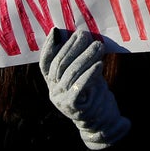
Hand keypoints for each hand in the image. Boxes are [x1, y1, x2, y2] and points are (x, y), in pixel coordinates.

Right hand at [39, 28, 129, 149]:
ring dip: (85, 57)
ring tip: (98, 47)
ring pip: (70, 74)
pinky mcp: (72, 106)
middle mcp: (54, 90)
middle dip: (73, 47)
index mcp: (53, 81)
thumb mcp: (85, 73)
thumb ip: (80, 59)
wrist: (103, 120)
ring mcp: (61, 99)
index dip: (49, 46)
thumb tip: (80, 35)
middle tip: (86, 35)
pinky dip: (89, 74)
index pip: (46, 62)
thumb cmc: (94, 92)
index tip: (57, 30)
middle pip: (60, 64)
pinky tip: (99, 64)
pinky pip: (79, 87)